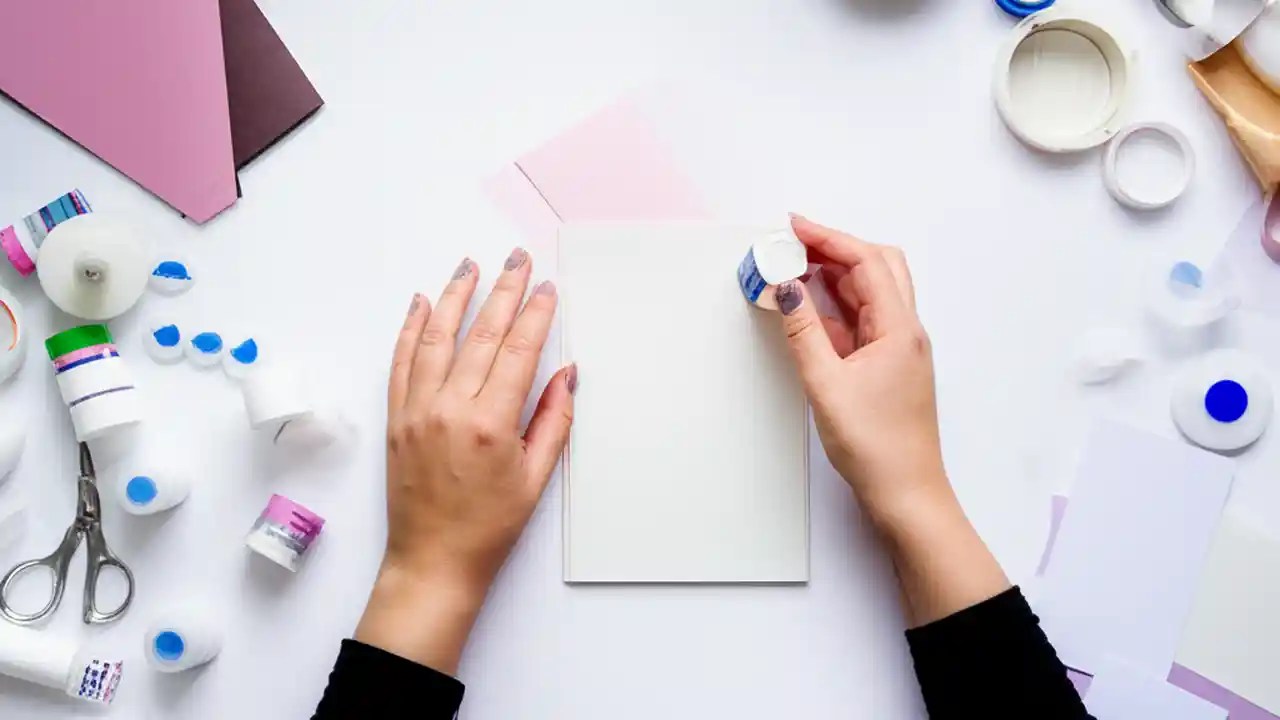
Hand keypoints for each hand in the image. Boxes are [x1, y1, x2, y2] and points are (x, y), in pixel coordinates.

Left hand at [356, 249, 575, 672]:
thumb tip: (567, 374)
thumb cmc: (488, 528)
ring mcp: (418, 410)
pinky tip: (421, 303)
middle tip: (517, 258)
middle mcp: (450, 409)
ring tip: (470, 265)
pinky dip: (411, 328)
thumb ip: (553, 420)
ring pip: (436, 337)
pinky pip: (402, 361)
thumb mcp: (536, 478)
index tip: (547, 287)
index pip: (518, 351)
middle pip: (481, 334)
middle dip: (503, 290)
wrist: (433, 562)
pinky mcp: (396, 418)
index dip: (536, 314)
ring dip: (454, 296)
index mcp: (491, 424)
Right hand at [777, 218, 1008, 624]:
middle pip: (876, 267)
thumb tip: (786, 288)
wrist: (907, 494)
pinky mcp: (888, 365)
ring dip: (834, 275)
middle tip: (793, 243)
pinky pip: (862, 320)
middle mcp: (905, 331)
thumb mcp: (826, 386)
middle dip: (834, 248)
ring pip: (870, 292)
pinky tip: (808, 309)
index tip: (793, 227)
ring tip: (793, 270)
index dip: (829, 238)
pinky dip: (835, 306)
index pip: (866, 263)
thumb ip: (803, 331)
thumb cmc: (876, 447)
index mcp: (899, 329)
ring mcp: (898, 348)